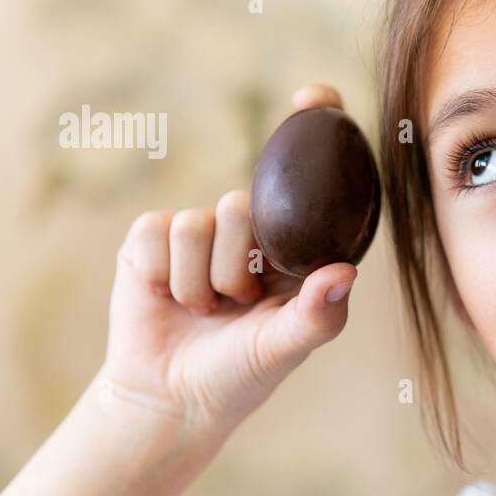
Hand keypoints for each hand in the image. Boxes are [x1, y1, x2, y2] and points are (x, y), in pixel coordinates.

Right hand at [99, 84, 359, 437]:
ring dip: (201, 281)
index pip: (310, 176)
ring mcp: (197, 233)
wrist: (170, 400)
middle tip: (238, 306)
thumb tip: (346, 272)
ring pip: (200, 222)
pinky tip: (168, 300)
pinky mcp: (149, 242)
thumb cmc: (241, 375)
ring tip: (206, 310)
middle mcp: (248, 232)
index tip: (316, 95)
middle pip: (244, 204)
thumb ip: (319, 314)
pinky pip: (159, 233)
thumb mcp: (288, 348)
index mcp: (293, 247)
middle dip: (239, 267)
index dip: (313, 129)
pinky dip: (166, 276)